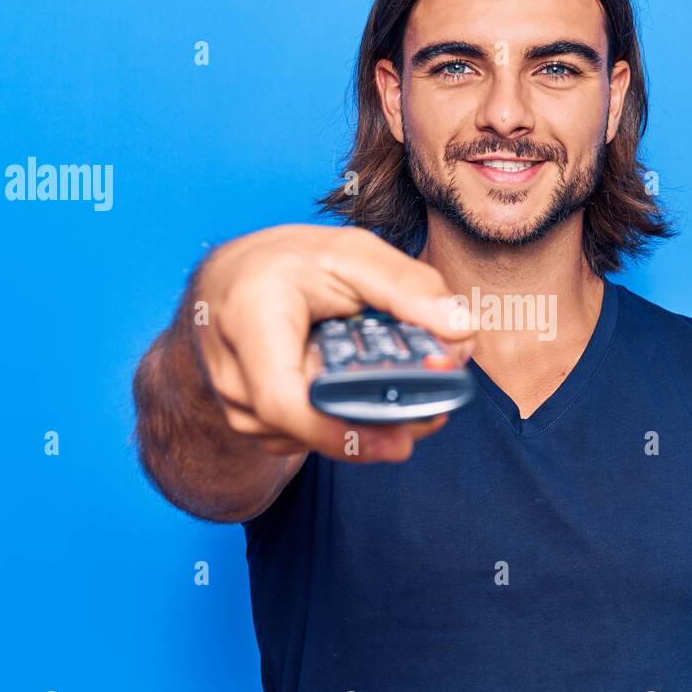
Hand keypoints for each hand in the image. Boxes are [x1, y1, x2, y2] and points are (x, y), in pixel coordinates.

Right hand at [190, 225, 473, 462]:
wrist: (229, 283)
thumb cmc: (289, 264)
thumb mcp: (350, 253)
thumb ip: (408, 286)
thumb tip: (462, 329)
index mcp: (250, 315)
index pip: (283, 398)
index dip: (342, 429)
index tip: (400, 437)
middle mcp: (232, 372)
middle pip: (310, 427)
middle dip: (380, 426)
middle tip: (433, 413)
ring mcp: (237, 407)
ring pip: (314, 438)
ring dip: (369, 424)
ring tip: (410, 395)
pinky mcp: (253, 425)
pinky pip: (309, 437)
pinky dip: (347, 422)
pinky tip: (372, 397)